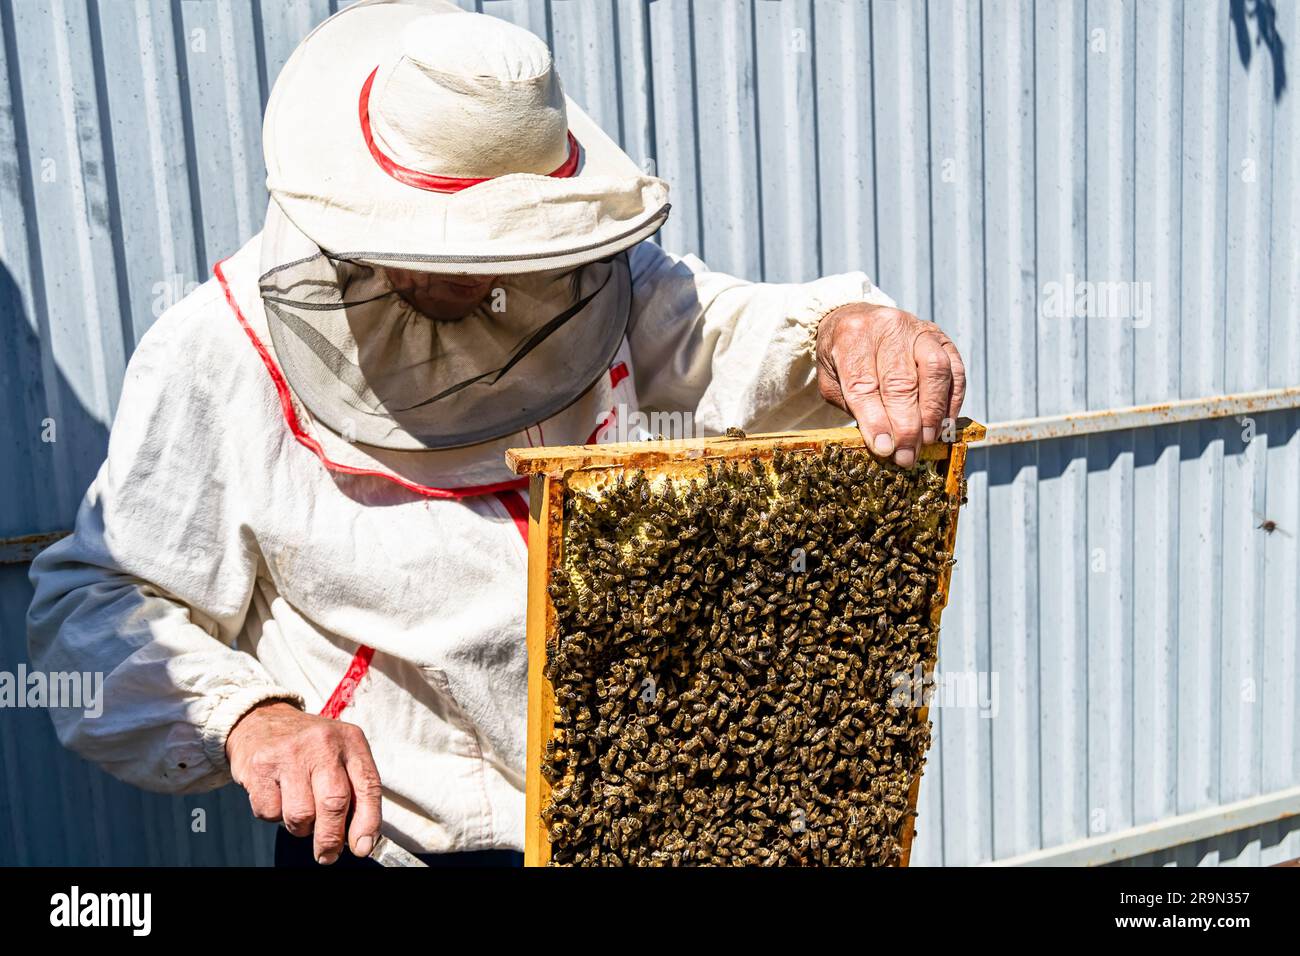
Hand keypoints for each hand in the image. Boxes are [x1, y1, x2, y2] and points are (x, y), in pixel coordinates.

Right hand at [225, 700, 382, 864]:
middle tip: (328, 854)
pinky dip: (274, 816)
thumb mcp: (340, 755)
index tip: (362, 847)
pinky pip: (270, 813)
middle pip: (334, 804)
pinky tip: (277, 796)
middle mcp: (322, 743)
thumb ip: (354, 790)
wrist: (261, 721)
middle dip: (331, 838)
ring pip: (301, 815)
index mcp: (351, 740)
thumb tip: (360, 840)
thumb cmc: (308, 747)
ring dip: (301, 827)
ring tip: (300, 811)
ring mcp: (289, 753)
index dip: (368, 822)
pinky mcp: (260, 766)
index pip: (368, 786)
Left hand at [815, 303, 965, 467]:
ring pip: (934, 370)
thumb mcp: (832, 380)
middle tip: (906, 456)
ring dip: (933, 412)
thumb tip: (884, 442)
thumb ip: (854, 407)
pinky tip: (945, 424)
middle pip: (901, 381)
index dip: (876, 421)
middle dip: (906, 426)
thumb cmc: (842, 356)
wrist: (856, 317)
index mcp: (850, 336)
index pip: (863, 384)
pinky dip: (952, 400)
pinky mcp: (940, 337)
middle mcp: (887, 327)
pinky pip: (955, 369)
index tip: (885, 449)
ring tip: (928, 440)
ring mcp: (917, 329)